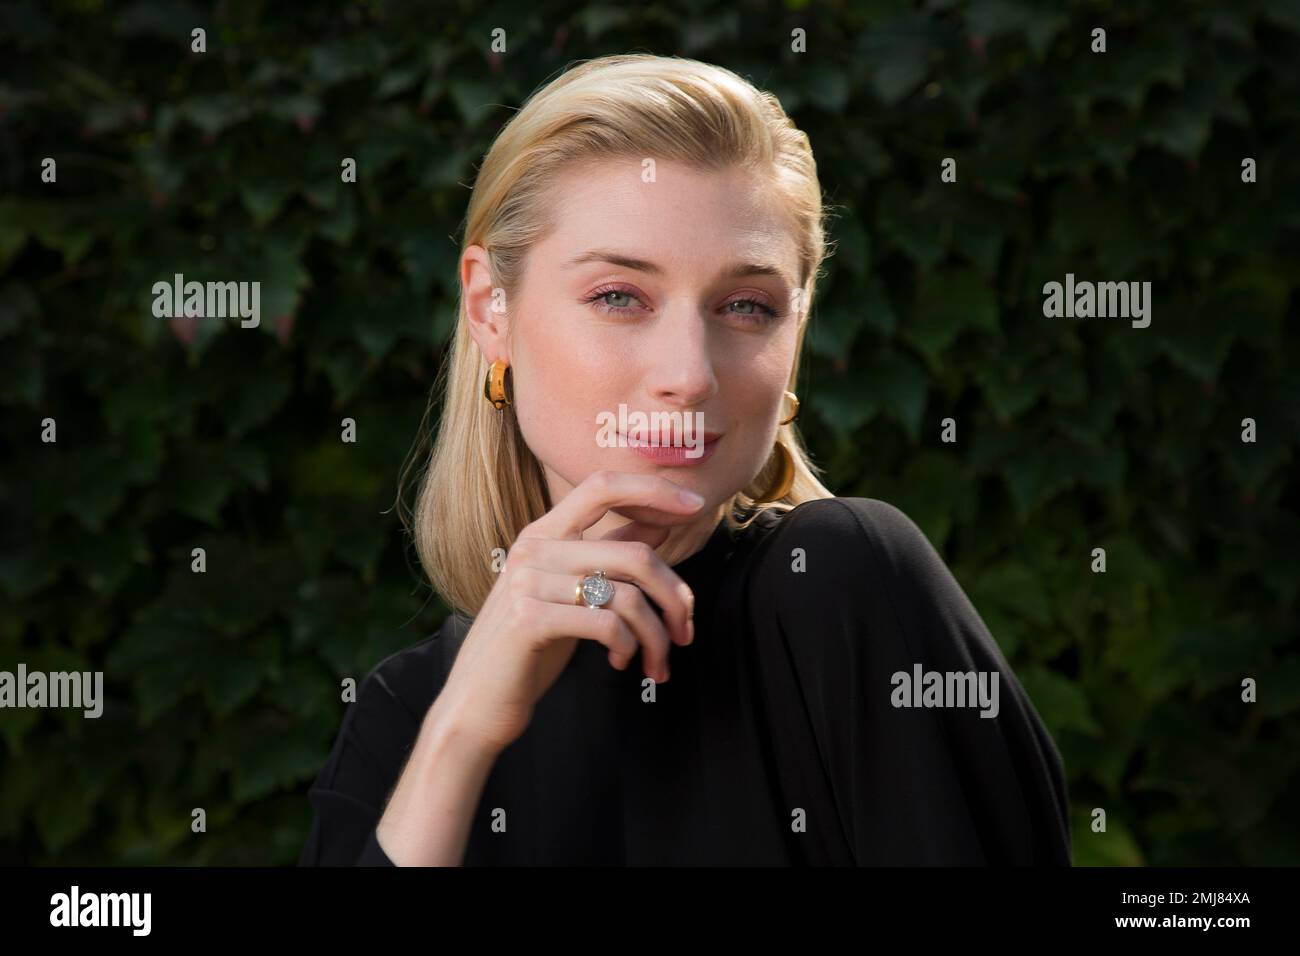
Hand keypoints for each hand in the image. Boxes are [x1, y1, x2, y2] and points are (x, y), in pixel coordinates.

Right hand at [432, 470, 703, 755]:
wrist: (476, 703)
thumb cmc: (529, 649)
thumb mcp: (570, 594)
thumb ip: (605, 557)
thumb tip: (658, 525)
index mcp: (543, 533)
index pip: (602, 485)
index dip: (653, 488)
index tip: (695, 503)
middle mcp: (533, 548)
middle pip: (634, 553)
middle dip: (675, 596)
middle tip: (685, 631)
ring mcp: (527, 582)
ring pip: (627, 596)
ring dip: (656, 636)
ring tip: (655, 662)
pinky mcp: (528, 620)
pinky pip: (607, 624)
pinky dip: (628, 647)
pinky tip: (621, 662)